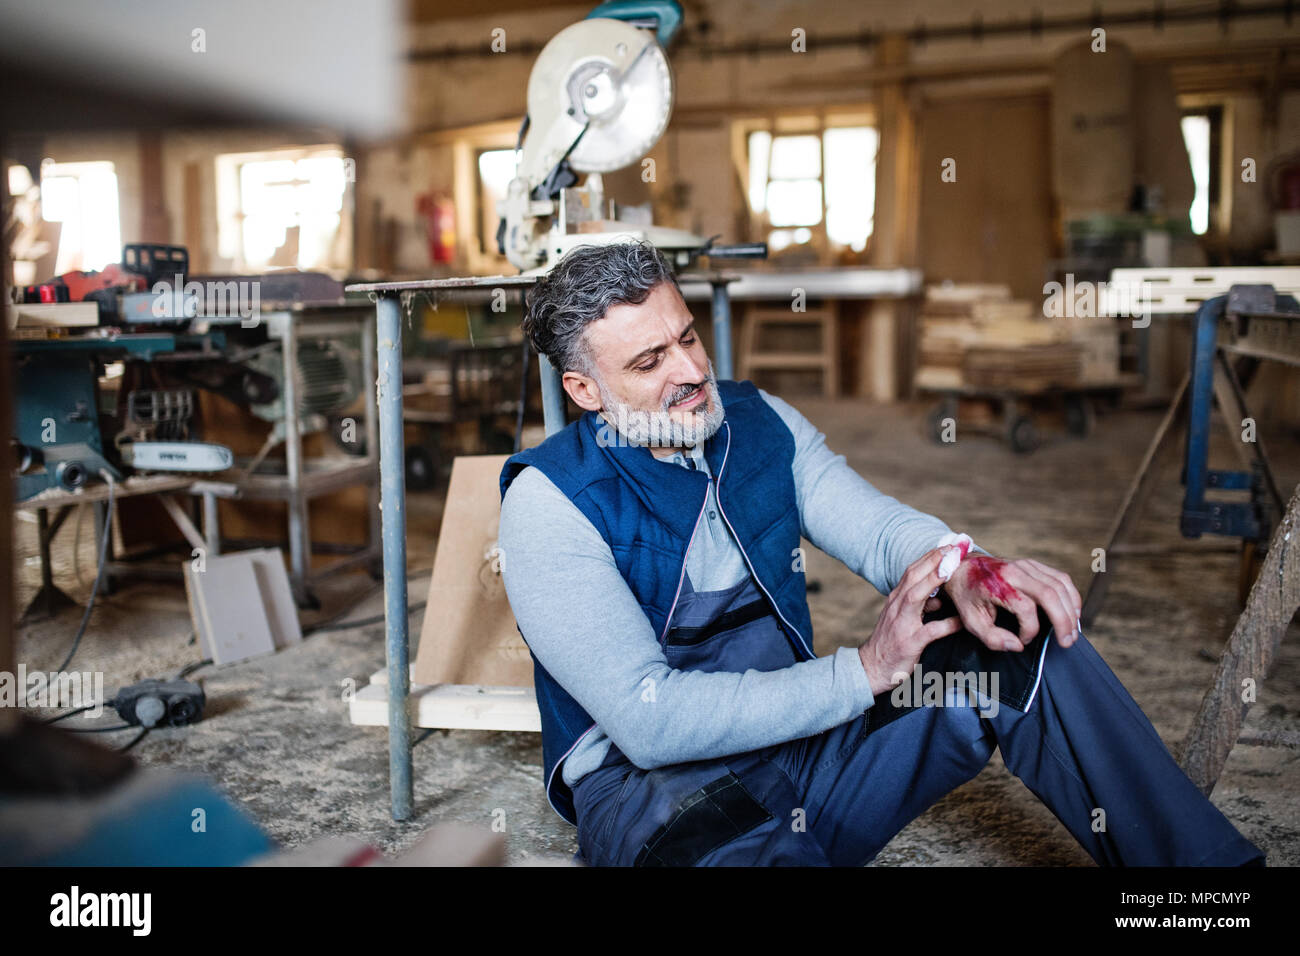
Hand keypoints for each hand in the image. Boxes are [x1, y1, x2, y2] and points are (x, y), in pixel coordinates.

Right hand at [859, 546, 966, 696]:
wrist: (871, 668)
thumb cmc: (890, 642)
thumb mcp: (901, 618)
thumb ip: (919, 606)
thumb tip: (939, 598)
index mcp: (896, 599)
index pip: (912, 570)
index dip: (930, 556)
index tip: (948, 545)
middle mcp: (897, 606)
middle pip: (913, 576)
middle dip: (934, 560)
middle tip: (953, 547)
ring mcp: (902, 624)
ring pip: (916, 596)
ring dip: (934, 580)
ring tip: (952, 568)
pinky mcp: (910, 643)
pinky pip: (931, 631)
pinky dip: (947, 624)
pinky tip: (961, 621)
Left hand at [942, 555, 1081, 651]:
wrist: (961, 568)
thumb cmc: (967, 596)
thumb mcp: (970, 621)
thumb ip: (992, 638)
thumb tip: (1018, 646)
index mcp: (998, 585)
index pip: (1025, 609)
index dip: (1030, 630)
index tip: (1023, 641)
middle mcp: (1015, 571)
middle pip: (1050, 595)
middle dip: (1063, 621)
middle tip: (1067, 642)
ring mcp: (1026, 565)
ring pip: (1060, 585)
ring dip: (1071, 610)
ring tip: (1073, 632)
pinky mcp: (1033, 564)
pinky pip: (1061, 578)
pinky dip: (1071, 596)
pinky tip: (1072, 612)